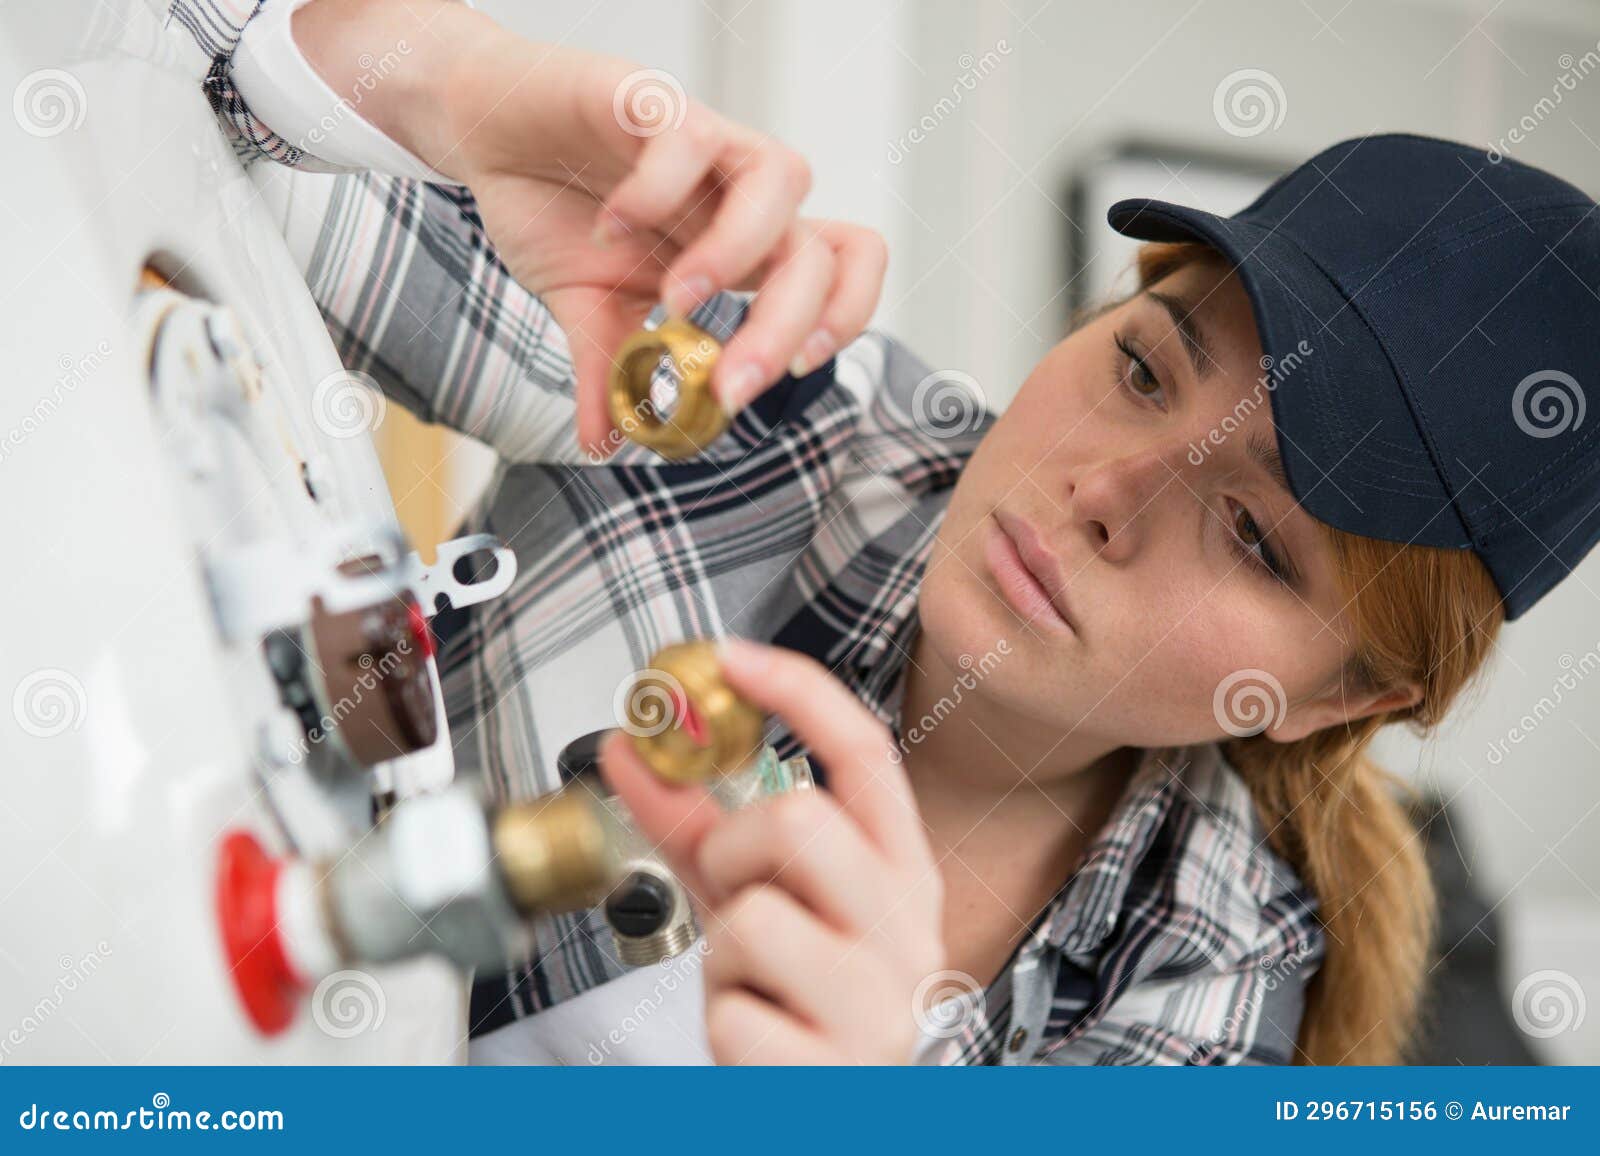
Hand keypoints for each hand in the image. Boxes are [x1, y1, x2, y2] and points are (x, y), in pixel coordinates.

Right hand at [293, 1, 886, 455]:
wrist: (485, 132)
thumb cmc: (554, 209)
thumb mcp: (581, 308)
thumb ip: (606, 372)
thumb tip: (605, 445)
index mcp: (742, 249)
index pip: (839, 271)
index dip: (841, 320)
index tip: (787, 374)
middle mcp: (739, 197)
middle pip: (819, 254)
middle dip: (785, 331)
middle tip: (724, 386)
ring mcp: (705, 145)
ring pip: (785, 179)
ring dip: (736, 254)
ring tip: (673, 301)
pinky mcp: (655, 100)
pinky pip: (688, 140)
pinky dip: (652, 195)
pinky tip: (606, 225)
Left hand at [599, 638, 944, 1064]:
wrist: (850, 1113)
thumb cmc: (810, 1004)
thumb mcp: (768, 905)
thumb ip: (704, 829)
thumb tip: (633, 754)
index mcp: (901, 872)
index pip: (865, 752)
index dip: (797, 691)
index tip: (729, 657)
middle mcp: (907, 930)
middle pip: (800, 819)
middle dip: (731, 847)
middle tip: (732, 889)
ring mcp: (880, 1004)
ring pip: (754, 919)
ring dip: (723, 955)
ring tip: (754, 984)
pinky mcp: (836, 1071)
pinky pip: (733, 1015)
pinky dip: (723, 1028)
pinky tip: (762, 1041)